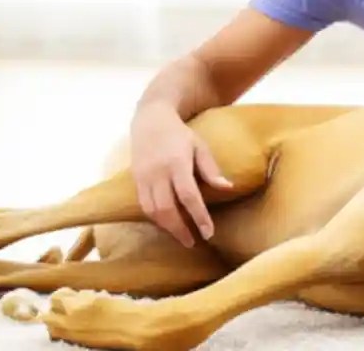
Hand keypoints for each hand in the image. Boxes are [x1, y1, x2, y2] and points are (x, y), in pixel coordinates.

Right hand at [129, 104, 233, 246]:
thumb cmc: (180, 134)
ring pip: (153, 211)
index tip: (208, 233)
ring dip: (167, 227)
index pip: (188, 196)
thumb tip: (228, 187)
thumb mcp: (199, 146)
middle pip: (167, 208)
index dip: (199, 216)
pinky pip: (144, 206)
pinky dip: (156, 219)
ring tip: (182, 237)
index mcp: (177, 162)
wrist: (150, 120)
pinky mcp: (135, 180)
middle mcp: (158, 172)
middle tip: (194, 242)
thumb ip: (211, 168)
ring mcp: (144, 177)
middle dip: (180, 229)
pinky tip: (168, 224)